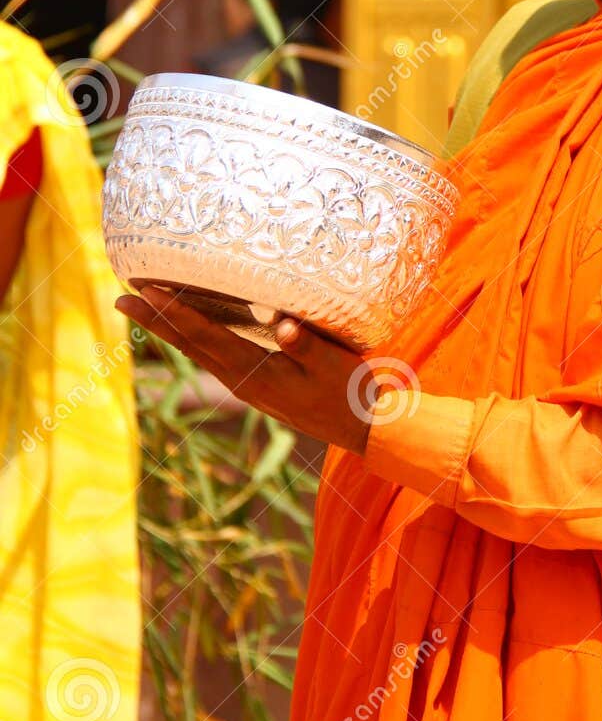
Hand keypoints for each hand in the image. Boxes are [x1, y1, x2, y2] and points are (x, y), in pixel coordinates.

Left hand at [115, 285, 375, 454]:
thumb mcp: (334, 365)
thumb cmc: (351, 391)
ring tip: (140, 310)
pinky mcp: (255, 385)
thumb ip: (308, 345)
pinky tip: (184, 330)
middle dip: (155, 321)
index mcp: (256, 372)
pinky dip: (190, 339)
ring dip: (167, 330)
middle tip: (121, 300)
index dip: (176, 312)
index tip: (148, 292)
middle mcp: (242, 381)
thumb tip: (282, 325)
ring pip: (197, 353)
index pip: (206, 337)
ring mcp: (246, 386)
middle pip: (189, 346)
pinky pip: (212, 357)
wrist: (362, 428)